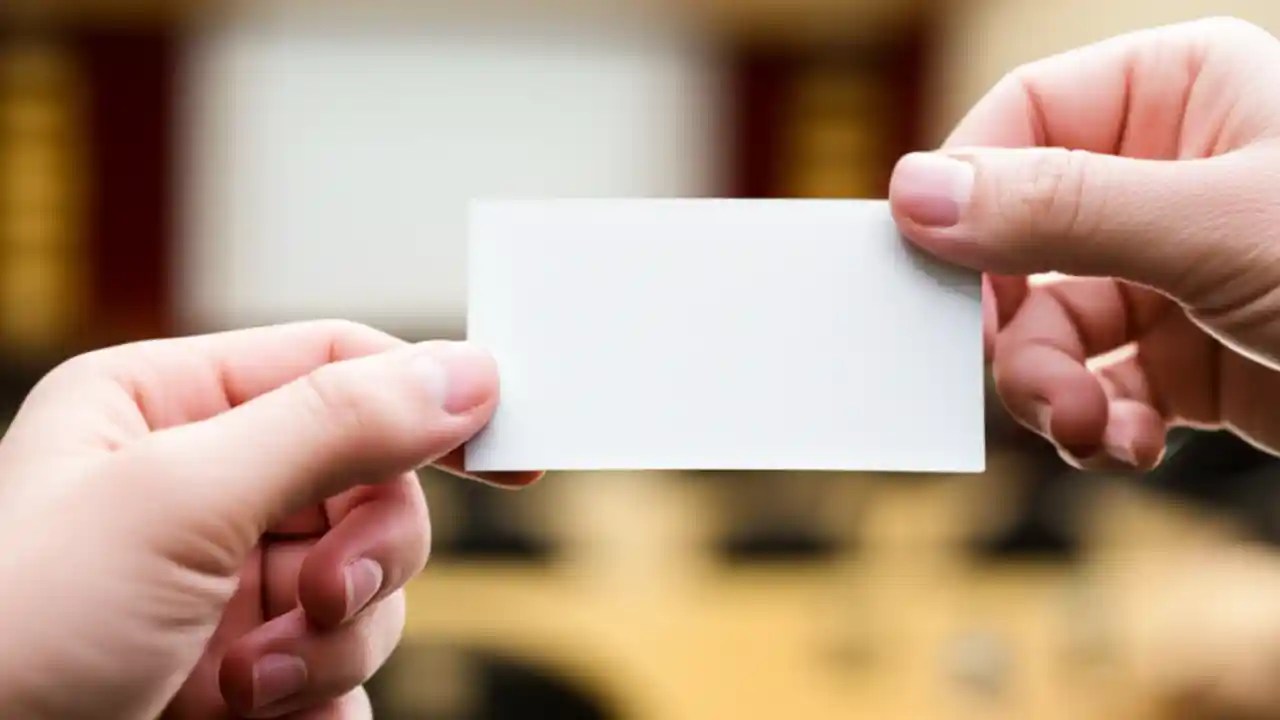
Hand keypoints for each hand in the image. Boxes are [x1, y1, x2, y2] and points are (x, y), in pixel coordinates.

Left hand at [0, 320, 538, 718]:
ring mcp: (222, 584)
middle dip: (359, 556)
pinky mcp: (238, 672)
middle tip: (314, 598)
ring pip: (365, 586)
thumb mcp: (175, 503)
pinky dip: (319, 702)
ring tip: (242, 687)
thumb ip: (333, 426)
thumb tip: (467, 374)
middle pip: (370, 485)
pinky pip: (340, 670)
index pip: (339, 367)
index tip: (512, 457)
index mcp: (164, 406)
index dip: (431, 402)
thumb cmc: (8, 635)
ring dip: (327, 644)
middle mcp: (198, 487)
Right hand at [889, 17, 1279, 468]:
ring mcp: (1172, 272)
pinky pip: (1098, 386)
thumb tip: (915, 192)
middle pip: (1019, 243)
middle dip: (1016, 326)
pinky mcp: (1190, 358)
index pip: (1020, 123)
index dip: (965, 193)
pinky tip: (1127, 445)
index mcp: (1177, 99)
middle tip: (1028, 382)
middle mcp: (1163, 179)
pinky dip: (1096, 423)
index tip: (929, 268)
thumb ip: (1057, 208)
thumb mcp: (1215, 226)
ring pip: (1050, 327)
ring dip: (1050, 389)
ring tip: (1086, 428)